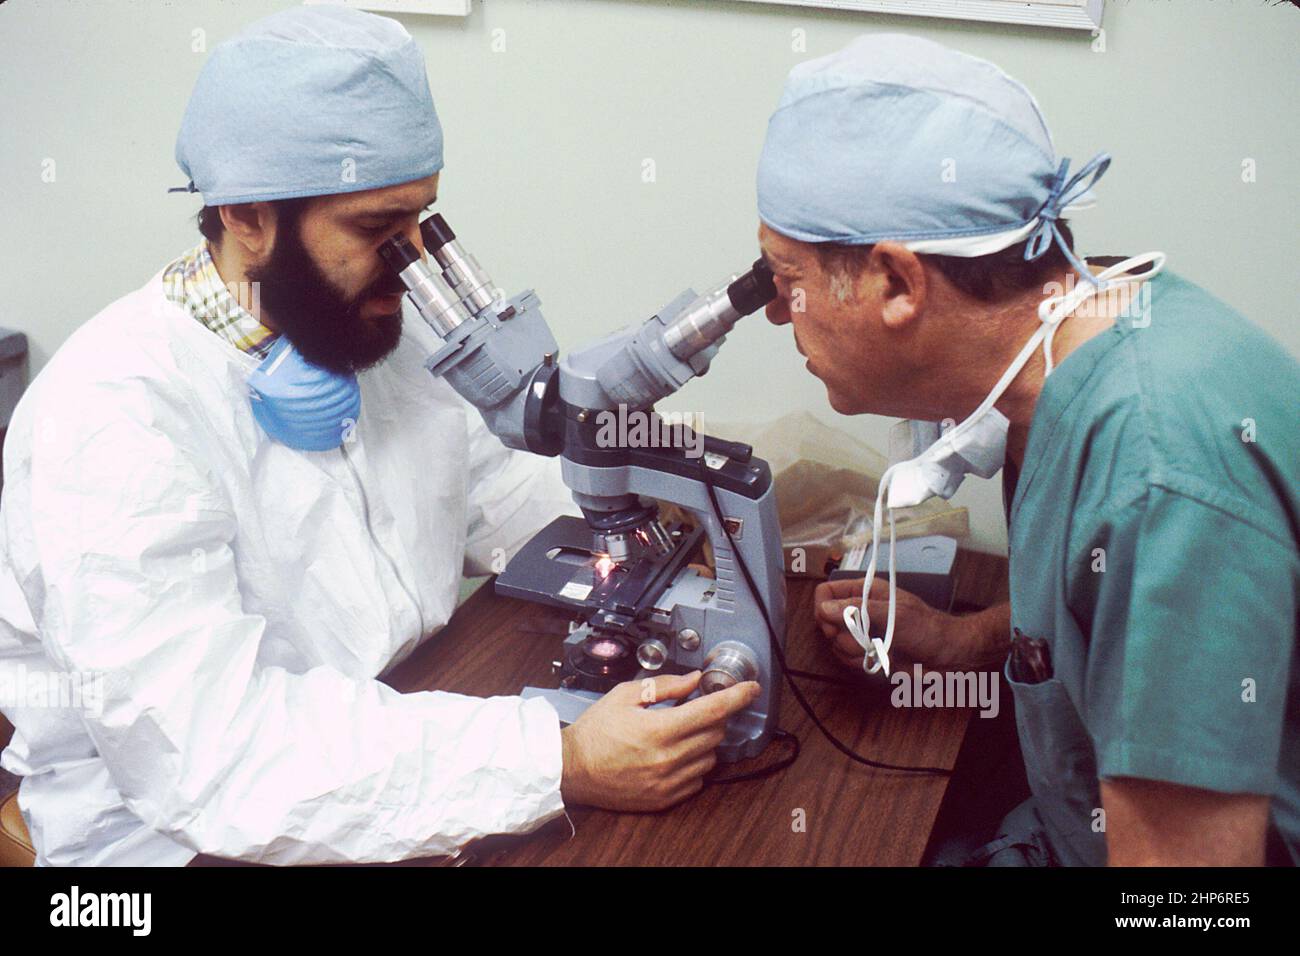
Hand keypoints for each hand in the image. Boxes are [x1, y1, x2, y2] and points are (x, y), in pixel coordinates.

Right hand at [560, 671, 758, 811]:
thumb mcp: (625, 696)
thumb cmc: (595, 731)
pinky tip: (674, 755)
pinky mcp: (665, 798)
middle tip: (695, 709)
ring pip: (710, 757)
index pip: (713, 710)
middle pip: (715, 733)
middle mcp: (669, 757)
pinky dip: (694, 764)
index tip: (751, 688)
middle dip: (712, 716)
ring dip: (704, 741)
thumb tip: (694, 680)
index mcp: (660, 728)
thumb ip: (664, 686)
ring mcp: (669, 781)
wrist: (573, 769)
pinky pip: (698, 779)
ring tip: (679, 734)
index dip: (737, 696)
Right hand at [813, 576, 997, 672]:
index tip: (835, 625)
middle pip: (826, 622)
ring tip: (878, 651)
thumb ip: (857, 611)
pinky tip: (880, 660)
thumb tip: (823, 608)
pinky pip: (848, 660)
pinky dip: (860, 663)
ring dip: (853, 652)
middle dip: (841, 637)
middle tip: (864, 641)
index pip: (826, 592)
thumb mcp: (894, 615)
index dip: (824, 609)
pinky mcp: (868, 653)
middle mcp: (859, 611)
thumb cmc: (927, 628)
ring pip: (836, 644)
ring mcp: (863, 633)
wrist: (950, 656)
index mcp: (865, 592)